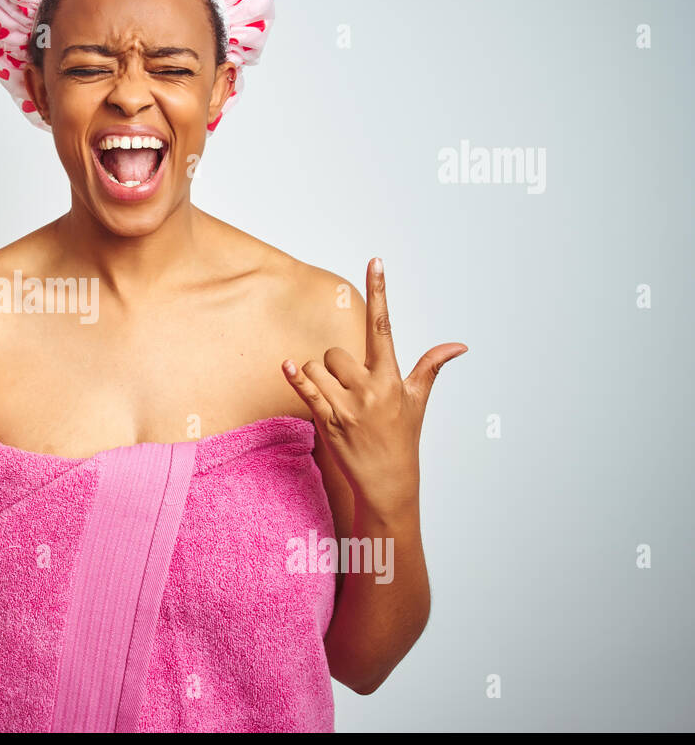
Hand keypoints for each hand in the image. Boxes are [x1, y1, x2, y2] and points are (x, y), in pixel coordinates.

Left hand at [281, 258, 466, 515]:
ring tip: (333, 399)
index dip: (380, 291)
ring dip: (317, 377)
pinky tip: (287, 366)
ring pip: (316, 367)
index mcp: (392, 379)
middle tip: (346, 387)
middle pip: (336, 351)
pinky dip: (294, 376)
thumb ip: (431, 367)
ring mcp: (348, 406)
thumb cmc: (403, 439)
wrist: (389, 483)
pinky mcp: (328, 421)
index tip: (375, 261)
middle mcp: (371, 389)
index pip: (384, 326)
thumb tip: (458, 345)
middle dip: (335, 364)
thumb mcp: (418, 402)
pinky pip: (305, 389)